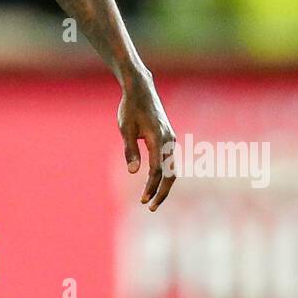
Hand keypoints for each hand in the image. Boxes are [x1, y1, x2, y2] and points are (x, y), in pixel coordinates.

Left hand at [117, 73, 176, 210]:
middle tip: (150, 207)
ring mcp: (170, 139)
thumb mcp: (125, 129)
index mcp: (158, 139)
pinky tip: (155, 183)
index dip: (150, 187)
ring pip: (172, 168)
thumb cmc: (130, 108)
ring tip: (151, 199)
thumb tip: (134, 172)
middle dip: (161, 193)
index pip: (157, 170)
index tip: (142, 200)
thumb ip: (130, 151)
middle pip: (170, 174)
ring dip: (163, 185)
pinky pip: (169, 161)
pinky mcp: (168, 138)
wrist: (141, 89)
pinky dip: (164, 174)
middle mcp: (169, 140)